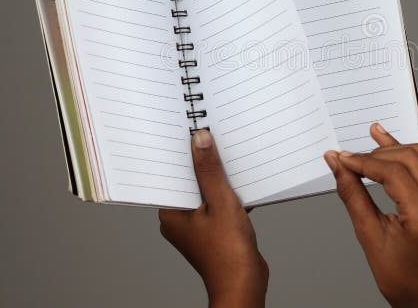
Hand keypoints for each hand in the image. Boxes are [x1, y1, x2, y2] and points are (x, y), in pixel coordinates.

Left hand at [158, 129, 267, 307]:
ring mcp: (198, 225)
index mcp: (172, 213)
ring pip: (207, 191)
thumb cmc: (228, 254)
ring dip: (221, 178)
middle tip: (214, 139)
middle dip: (205, 163)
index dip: (184, 153)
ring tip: (232, 159)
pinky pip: (220, 202)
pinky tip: (244, 183)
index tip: (193, 132)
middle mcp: (180, 219)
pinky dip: (230, 193)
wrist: (245, 285)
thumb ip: (210, 171)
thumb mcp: (221, 203)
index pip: (174, 173)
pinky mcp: (215, 229)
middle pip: (192, 180)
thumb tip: (200, 141)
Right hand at [324, 123, 417, 307]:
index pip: (393, 173)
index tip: (342, 159)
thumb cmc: (402, 275)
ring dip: (389, 149)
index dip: (364, 161)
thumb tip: (338, 166)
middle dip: (374, 154)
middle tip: (348, 159)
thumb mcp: (370, 236)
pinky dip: (403, 153)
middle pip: (407, 158)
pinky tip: (385, 143)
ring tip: (364, 148)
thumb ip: (353, 195)